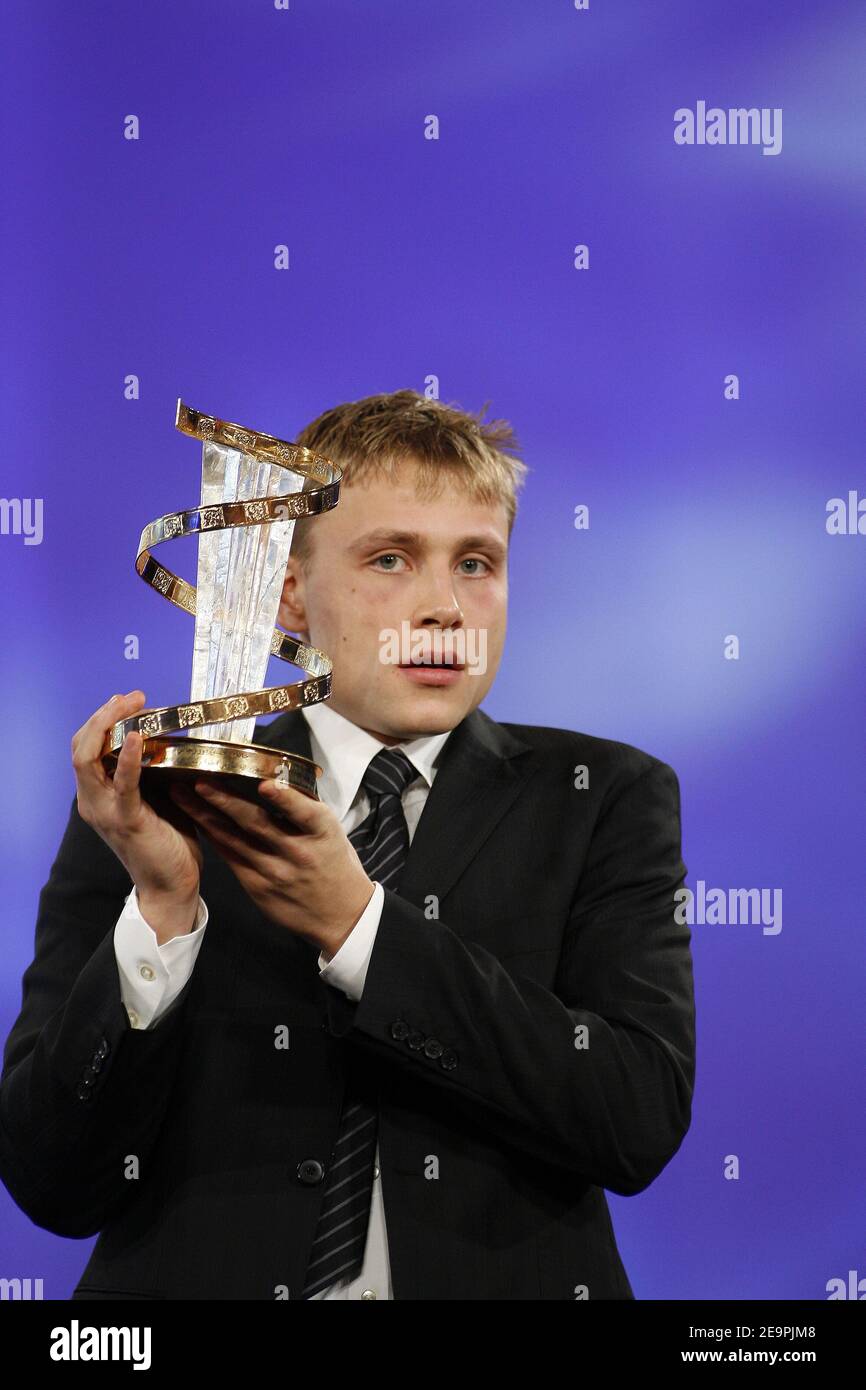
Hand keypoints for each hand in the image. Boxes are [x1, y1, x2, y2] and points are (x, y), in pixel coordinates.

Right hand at [71, 691, 202, 942]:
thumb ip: (152, 773)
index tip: (127, 700)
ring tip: (132, 705)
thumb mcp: (157, 799)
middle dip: (103, 715)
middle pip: (80, 745)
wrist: (171, 887)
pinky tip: (141, 736)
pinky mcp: (126, 820)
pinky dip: (129, 757)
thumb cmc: (168, 843)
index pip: (85, 747)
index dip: (101, 719)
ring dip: (110, 725)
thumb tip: (168, 739)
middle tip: (131, 696)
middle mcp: (92, 801)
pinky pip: (123, 783)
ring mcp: (105, 811)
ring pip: (88, 757)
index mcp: (97, 795)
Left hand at [168, 776, 374, 956]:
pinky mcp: (258, 888)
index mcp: (322, 833)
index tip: (265, 785)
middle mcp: (297, 852)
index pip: (304, 813)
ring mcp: (275, 872)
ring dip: (206, 816)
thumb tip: (275, 775)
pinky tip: (197, 822)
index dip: (285, 799)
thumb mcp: (332, 831)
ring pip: (234, 840)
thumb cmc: (334, 864)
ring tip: (182, 796)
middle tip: (199, 781)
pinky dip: (215, 838)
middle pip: (257, 824)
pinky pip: (231, 858)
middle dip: (224, 801)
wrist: (340, 916)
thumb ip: (304, 807)